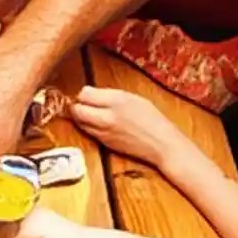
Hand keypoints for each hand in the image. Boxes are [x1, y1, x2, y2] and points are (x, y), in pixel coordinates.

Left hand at [71, 86, 188, 167]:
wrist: (161, 144)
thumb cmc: (152, 119)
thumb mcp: (133, 98)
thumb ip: (110, 95)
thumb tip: (89, 93)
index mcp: (117, 101)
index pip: (85, 94)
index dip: (83, 93)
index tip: (88, 94)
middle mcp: (107, 117)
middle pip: (77, 109)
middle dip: (76, 105)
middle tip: (82, 103)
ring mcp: (103, 132)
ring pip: (79, 122)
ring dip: (80, 116)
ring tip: (88, 112)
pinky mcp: (104, 143)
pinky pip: (88, 132)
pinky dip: (87, 126)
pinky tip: (96, 123)